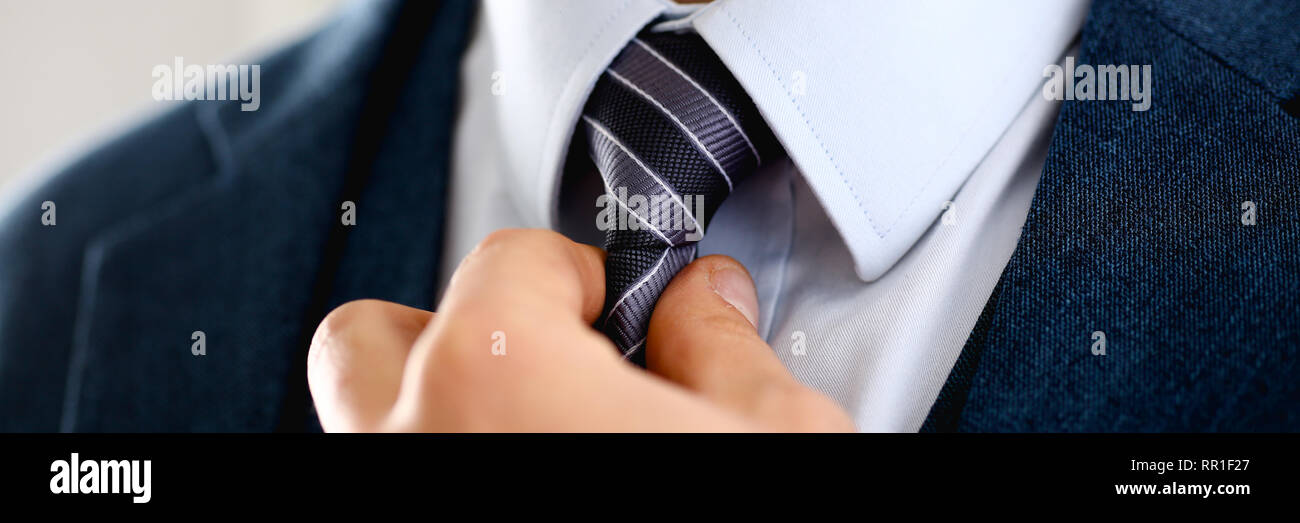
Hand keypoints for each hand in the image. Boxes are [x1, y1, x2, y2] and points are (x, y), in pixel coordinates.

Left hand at [307, 229, 852, 431]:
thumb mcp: (776, 437)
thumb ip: (730, 351)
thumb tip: (708, 308)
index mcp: (498, 381)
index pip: (512, 262)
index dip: (584, 280)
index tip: (626, 317)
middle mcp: (412, 446)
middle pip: (371, 337)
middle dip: (451, 332)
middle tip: (544, 367)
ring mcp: (396, 498)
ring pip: (358, 421)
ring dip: (427, 402)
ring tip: (525, 428)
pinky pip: (390, 474)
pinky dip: (443, 452)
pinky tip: (527, 466)